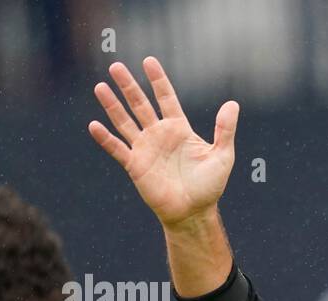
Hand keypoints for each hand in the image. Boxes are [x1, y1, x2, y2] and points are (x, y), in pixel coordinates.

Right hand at [89, 57, 238, 226]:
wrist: (193, 212)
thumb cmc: (209, 186)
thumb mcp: (222, 156)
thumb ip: (225, 130)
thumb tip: (233, 104)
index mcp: (179, 129)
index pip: (166, 99)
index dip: (158, 80)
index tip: (148, 61)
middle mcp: (159, 135)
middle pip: (140, 104)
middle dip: (129, 86)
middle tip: (116, 66)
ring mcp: (145, 149)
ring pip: (125, 121)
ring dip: (112, 105)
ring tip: (100, 86)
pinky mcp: (135, 165)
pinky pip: (118, 149)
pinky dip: (105, 138)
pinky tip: (94, 125)